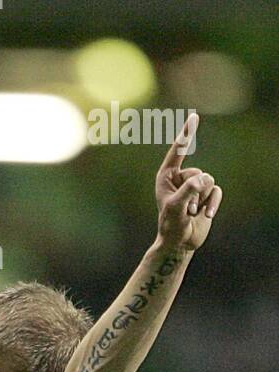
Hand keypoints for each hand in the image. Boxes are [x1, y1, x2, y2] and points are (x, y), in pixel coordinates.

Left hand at [155, 112, 222, 252]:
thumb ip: (189, 190)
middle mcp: (180, 178)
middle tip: (186, 208)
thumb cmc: (171, 225)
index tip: (194, 116)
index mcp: (167, 176)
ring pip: (208, 181)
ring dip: (202, 199)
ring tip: (192, 212)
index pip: (178, 152)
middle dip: (195, 192)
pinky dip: (212, 204)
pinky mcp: (206, 195)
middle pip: (198, 173)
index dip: (187, 134)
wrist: (180, 244)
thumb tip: (204, 179)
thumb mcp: (176, 207)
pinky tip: (206, 216)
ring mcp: (194, 186)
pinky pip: (216, 191)